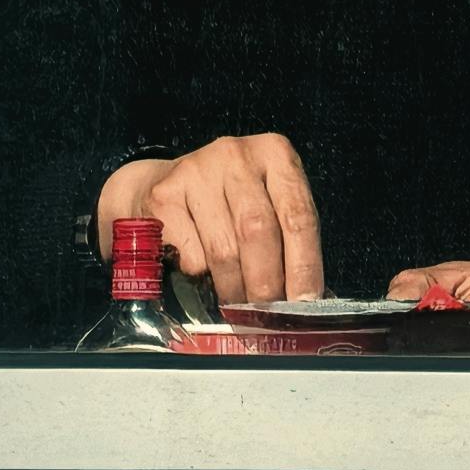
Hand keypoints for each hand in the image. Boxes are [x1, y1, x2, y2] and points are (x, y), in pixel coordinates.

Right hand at [95, 135, 324, 306]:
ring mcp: (197, 172)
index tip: (304, 302)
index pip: (297, 215)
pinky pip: (191, 255)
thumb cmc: (227, 202)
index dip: (304, 266)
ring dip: (234, 290)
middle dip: (266, 285)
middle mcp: (236, 156)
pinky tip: (202, 273)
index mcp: (274, 154)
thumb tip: (305, 298)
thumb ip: (288, 240)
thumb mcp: (266, 204)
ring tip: (238, 305)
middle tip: (267, 315)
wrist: (164, 185)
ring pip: (224, 250)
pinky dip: (201, 276)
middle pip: (258, 232)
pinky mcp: (164, 196)